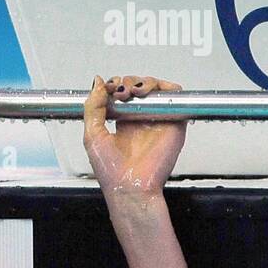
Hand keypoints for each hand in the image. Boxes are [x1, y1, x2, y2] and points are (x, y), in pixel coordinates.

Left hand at [83, 74, 186, 196]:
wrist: (130, 186)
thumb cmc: (110, 169)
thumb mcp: (92, 134)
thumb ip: (93, 107)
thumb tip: (97, 82)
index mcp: (122, 121)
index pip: (121, 92)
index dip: (114, 85)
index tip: (107, 88)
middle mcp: (141, 119)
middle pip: (139, 87)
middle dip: (127, 81)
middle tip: (120, 91)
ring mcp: (158, 120)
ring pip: (156, 88)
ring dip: (144, 81)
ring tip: (133, 91)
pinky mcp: (173, 123)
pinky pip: (176, 98)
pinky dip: (166, 88)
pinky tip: (148, 93)